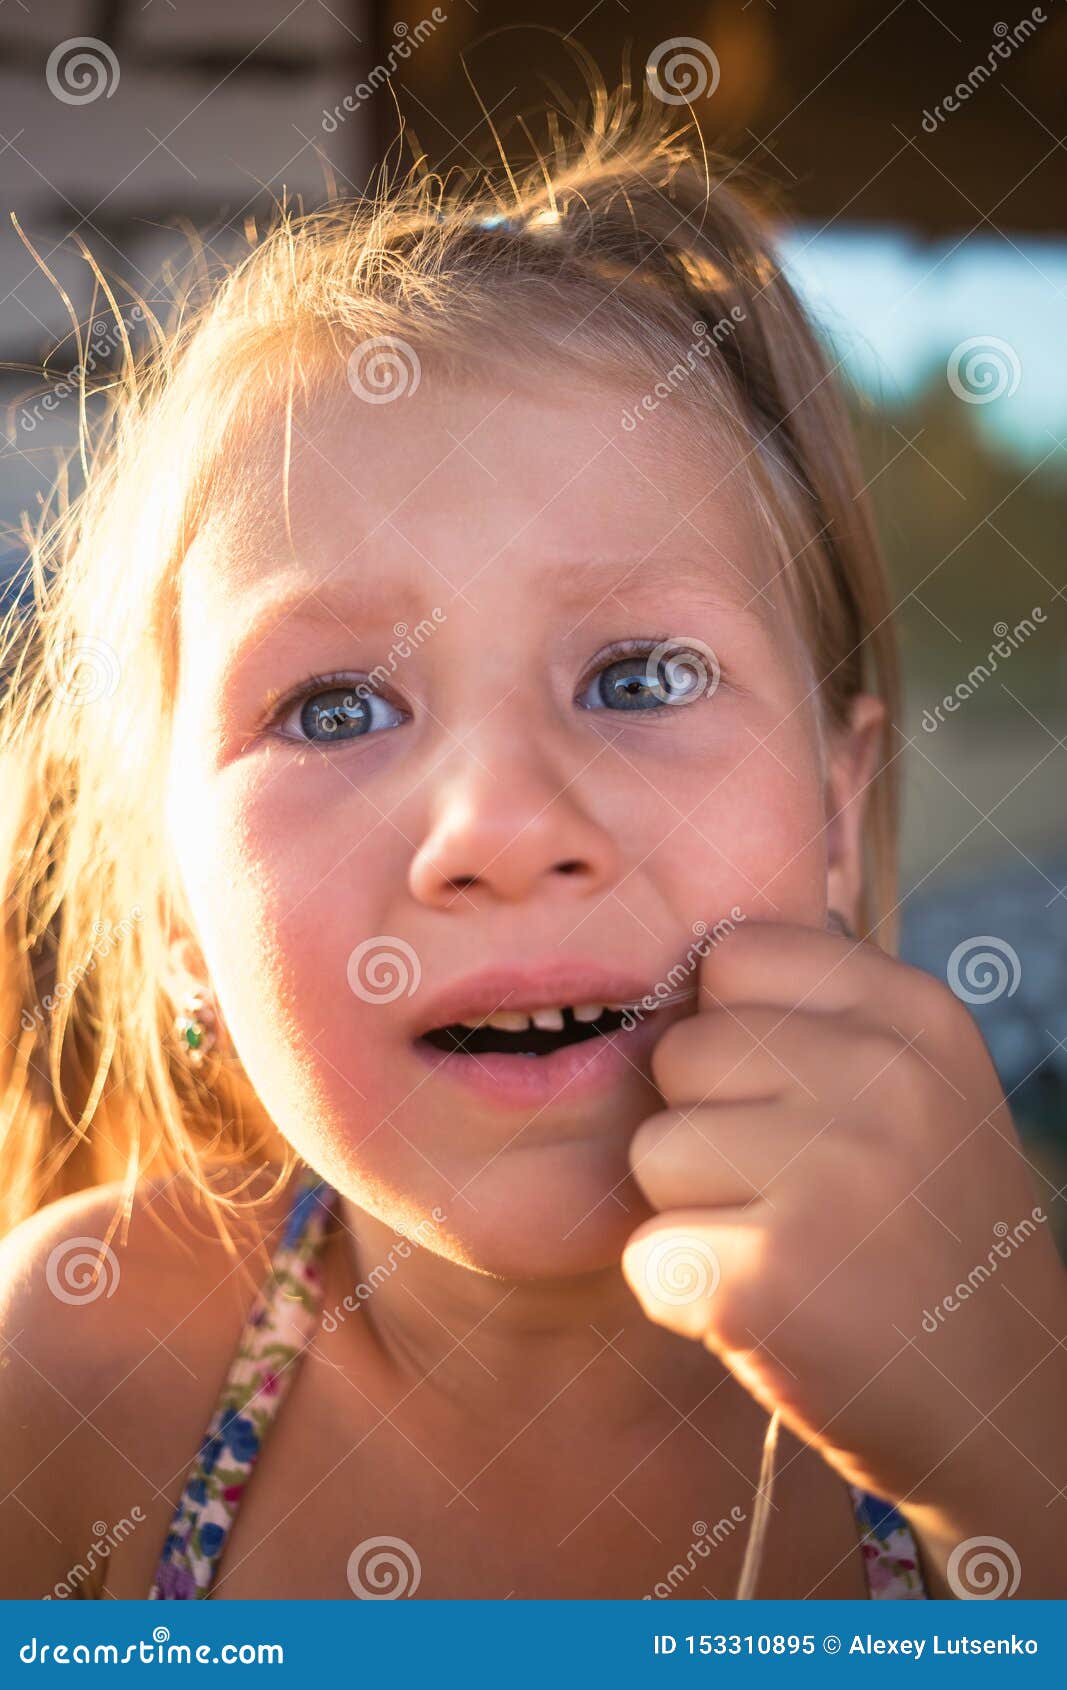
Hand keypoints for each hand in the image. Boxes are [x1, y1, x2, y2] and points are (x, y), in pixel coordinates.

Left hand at [620, 921, 1066, 1585]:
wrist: (1001, 1407)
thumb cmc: (919, 1231)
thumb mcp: (912, 1085)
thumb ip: (812, 1015)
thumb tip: (675, 965)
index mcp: (914, 1013)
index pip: (732, 955)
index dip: (730, 1032)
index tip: (786, 1104)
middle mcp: (883, 1077)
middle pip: (678, 1052)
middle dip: (706, 1128)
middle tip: (794, 1200)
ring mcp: (831, 1176)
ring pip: (652, 1151)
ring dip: (694, 1215)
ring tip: (791, 1254)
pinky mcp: (768, 1278)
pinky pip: (646, 1254)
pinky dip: (683, 1297)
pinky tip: (772, 1315)